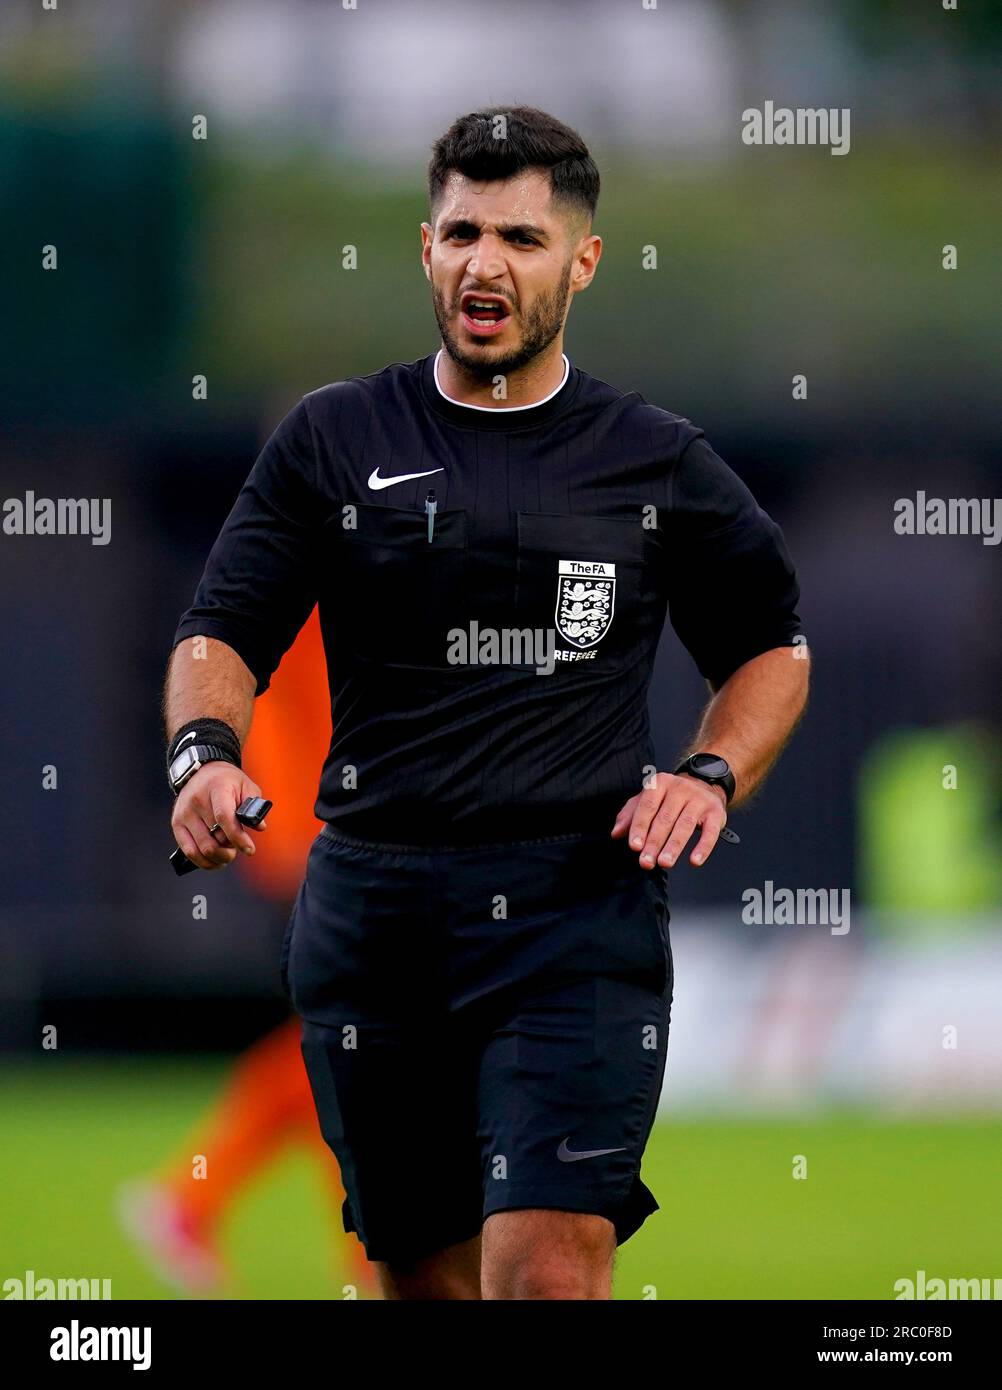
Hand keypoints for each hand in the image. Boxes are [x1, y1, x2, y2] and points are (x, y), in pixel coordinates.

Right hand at [170, 763, 265, 870]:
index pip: (224, 817)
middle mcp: (197, 801)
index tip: (250, 850)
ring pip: (202, 849)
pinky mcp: (177, 824)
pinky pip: (189, 852)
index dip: (238, 837)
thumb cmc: (228, 782)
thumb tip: (260, 827)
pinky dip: (204, 862)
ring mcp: (184, 814)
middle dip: (231, 849)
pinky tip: (216, 861)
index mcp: (217, 788)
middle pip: (215, 838)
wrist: (201, 772)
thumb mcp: (246, 786)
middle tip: (239, 847)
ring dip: (219, 857)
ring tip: (229, 854)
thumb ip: (254, 806)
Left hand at [610, 772, 726, 869]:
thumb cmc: (671, 798)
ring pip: (685, 825)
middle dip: (654, 843)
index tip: (634, 846)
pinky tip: (695, 861)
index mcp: (660, 783)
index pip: (647, 806)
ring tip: (665, 863)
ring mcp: (699, 799)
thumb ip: (630, 815)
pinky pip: (710, 832)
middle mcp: (680, 788)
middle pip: (665, 819)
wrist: (705, 785)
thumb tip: (616, 833)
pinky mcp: (716, 812)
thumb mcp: (648, 800)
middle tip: (646, 862)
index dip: (639, 827)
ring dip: (674, 846)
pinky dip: (703, 847)